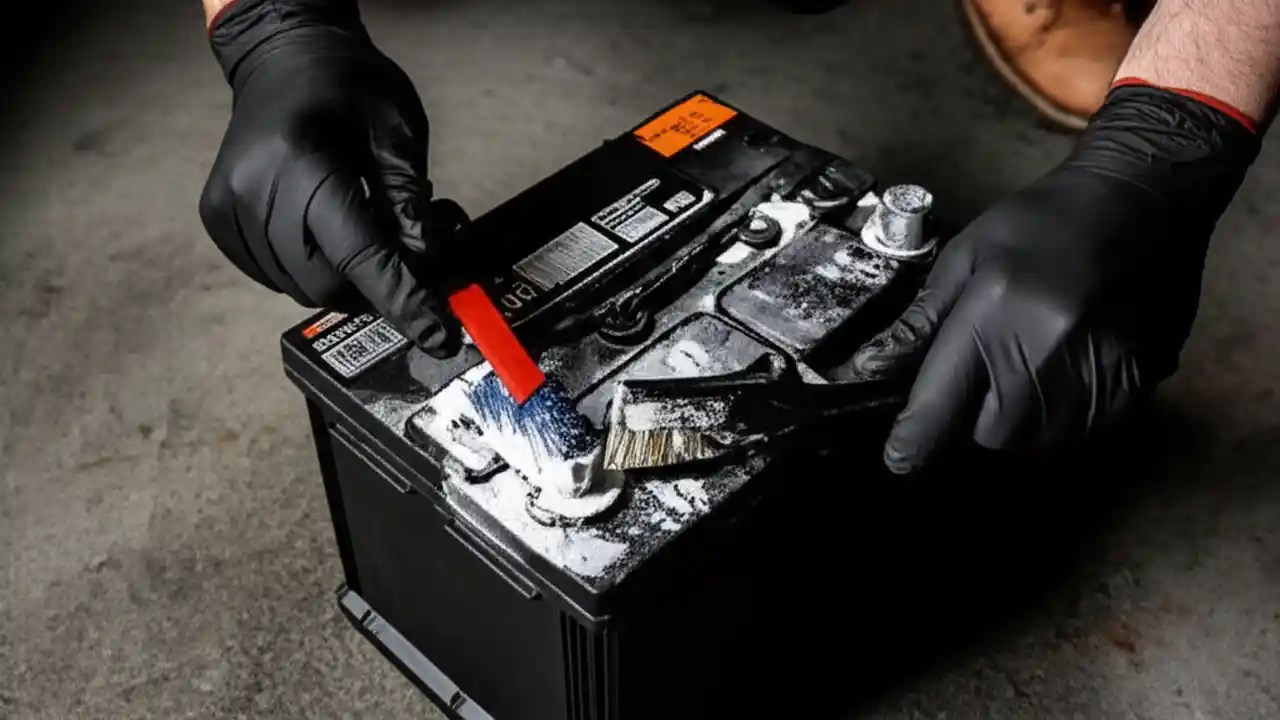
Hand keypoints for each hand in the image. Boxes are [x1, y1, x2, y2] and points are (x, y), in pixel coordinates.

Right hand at [200, 0, 462, 357]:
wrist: (282, 58)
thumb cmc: (346, 85)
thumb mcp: (397, 129)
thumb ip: (410, 200)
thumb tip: (427, 264)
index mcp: (305, 162)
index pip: (361, 256)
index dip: (404, 301)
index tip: (437, 335)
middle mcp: (256, 189)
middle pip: (325, 284)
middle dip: (371, 289)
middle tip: (403, 263)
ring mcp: (229, 204)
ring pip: (296, 287)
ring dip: (339, 280)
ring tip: (361, 234)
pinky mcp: (217, 216)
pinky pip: (270, 274)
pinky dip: (305, 270)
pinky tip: (322, 234)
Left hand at [852, 85, 1261, 473]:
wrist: (1143, 197)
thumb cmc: (1041, 222)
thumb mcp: (965, 257)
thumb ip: (920, 322)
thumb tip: (870, 369)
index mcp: (992, 317)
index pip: (940, 408)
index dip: (912, 443)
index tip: (899, 457)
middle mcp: (1044, 354)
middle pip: (988, 436)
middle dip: (971, 421)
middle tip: (978, 381)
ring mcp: (1095, 375)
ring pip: (1035, 443)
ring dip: (1017, 423)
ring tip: (1024, 370)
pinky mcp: (1136, 386)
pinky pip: (1083, 434)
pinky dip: (1062, 420)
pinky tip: (1063, 376)